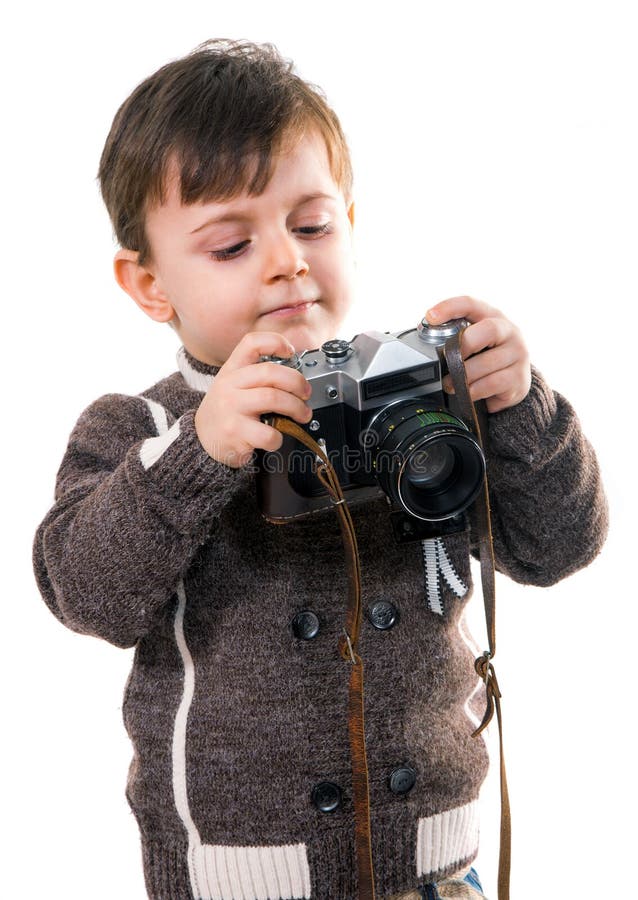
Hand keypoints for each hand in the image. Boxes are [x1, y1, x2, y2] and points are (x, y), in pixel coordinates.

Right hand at [194, 332, 313, 467]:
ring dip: (296, 408)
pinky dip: (279, 437)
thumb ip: (259, 377)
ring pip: (273, 398)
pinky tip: (276, 438)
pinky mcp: (235, 432)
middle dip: (297, 382)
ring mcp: (231, 408)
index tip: (291, 353)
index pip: (251, 343)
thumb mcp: (234, 385)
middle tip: (306, 393)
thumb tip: (298, 378)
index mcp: (232, 370)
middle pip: (270, 372)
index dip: (275, 342)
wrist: (201, 439)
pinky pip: (268, 433)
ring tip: (302, 415)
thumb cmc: (226, 411)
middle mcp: (229, 385)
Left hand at [426, 296, 530, 413]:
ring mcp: (517, 354)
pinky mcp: (519, 377)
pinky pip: (492, 383)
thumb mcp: (473, 343)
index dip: (450, 307)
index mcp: (492, 316)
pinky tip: (467, 392)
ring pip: (487, 362)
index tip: (431, 316)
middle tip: (448, 361)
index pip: (471, 304)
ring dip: (463, 375)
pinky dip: (474, 390)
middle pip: (488, 329)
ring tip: (450, 384)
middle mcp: (509, 331)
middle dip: (463, 346)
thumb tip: (428, 347)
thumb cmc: (486, 358)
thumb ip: (456, 338)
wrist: (512, 384)